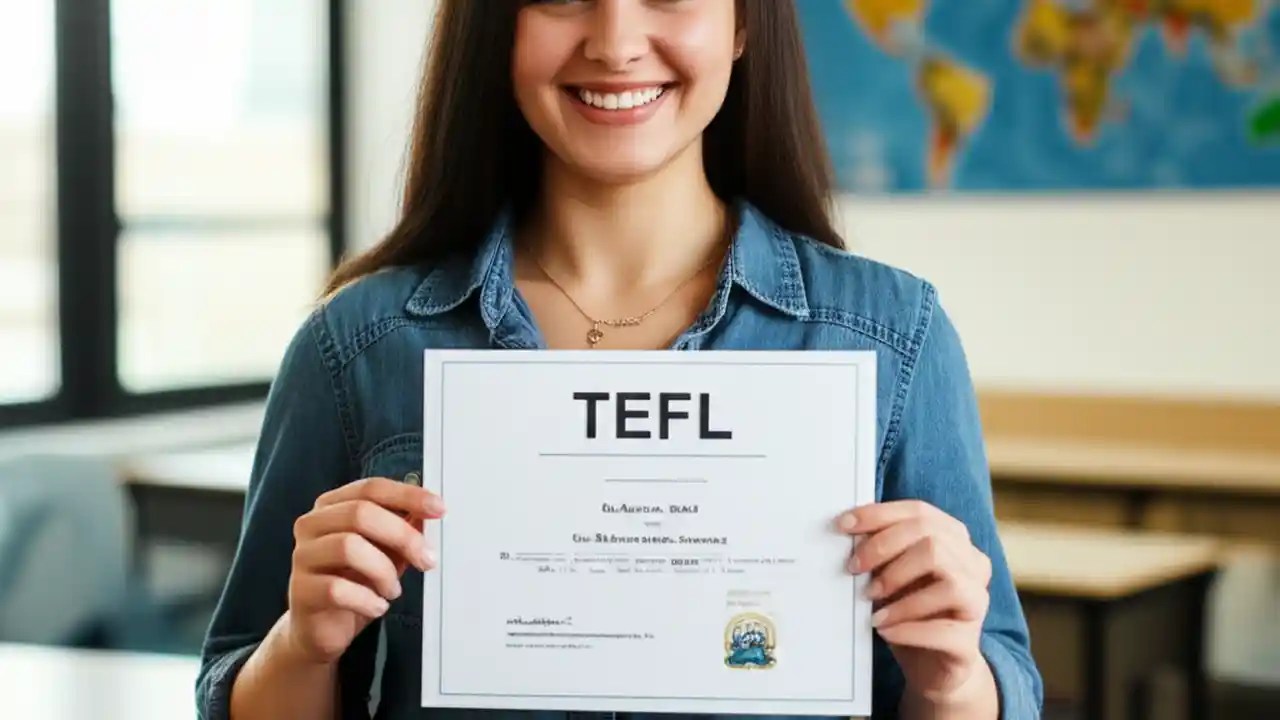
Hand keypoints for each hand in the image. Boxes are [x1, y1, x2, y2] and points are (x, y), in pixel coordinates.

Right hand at [285, 477, 444, 664]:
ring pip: (349, 547)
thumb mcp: (385, 552)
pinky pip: (338, 589)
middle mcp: (312, 524)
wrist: (321, 629)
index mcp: (332, 506)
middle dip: (403, 536)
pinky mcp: (301, 590)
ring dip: (383, 571)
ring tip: (393, 590)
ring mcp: (302, 556)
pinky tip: (377, 607)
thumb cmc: (354, 583)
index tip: (438, 509)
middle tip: (426, 559)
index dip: (407, 495)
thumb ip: (402, 529)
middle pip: (361, 513)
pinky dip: (367, 600)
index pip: (371, 488)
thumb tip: (429, 511)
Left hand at [838, 500, 991, 703]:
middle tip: (854, 568)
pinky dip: (907, 628)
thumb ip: (880, 552)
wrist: (929, 664)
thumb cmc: (908, 610)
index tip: (844, 525)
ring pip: (949, 582)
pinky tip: (884, 629)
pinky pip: (943, 630)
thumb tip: (849, 533)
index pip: (920, 513)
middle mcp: (973, 566)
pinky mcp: (968, 642)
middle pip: (934, 542)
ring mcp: (976, 603)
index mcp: (954, 540)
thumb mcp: (890, 574)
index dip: (880, 515)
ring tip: (871, 603)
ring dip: (900, 590)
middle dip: (885, 550)